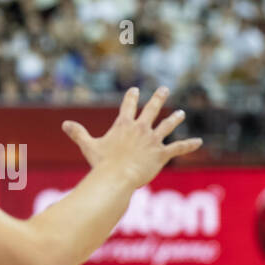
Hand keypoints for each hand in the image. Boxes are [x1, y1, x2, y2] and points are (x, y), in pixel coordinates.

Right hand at [62, 86, 201, 186]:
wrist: (117, 176)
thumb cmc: (102, 162)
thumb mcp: (88, 145)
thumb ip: (78, 133)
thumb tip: (64, 124)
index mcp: (123, 125)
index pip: (128, 106)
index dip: (131, 97)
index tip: (135, 90)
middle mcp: (140, 129)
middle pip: (151, 110)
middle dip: (158, 98)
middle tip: (164, 89)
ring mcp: (152, 140)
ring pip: (166, 126)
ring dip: (174, 119)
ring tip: (181, 113)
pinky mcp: (161, 153)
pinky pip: (178, 148)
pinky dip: (189, 145)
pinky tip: (199, 142)